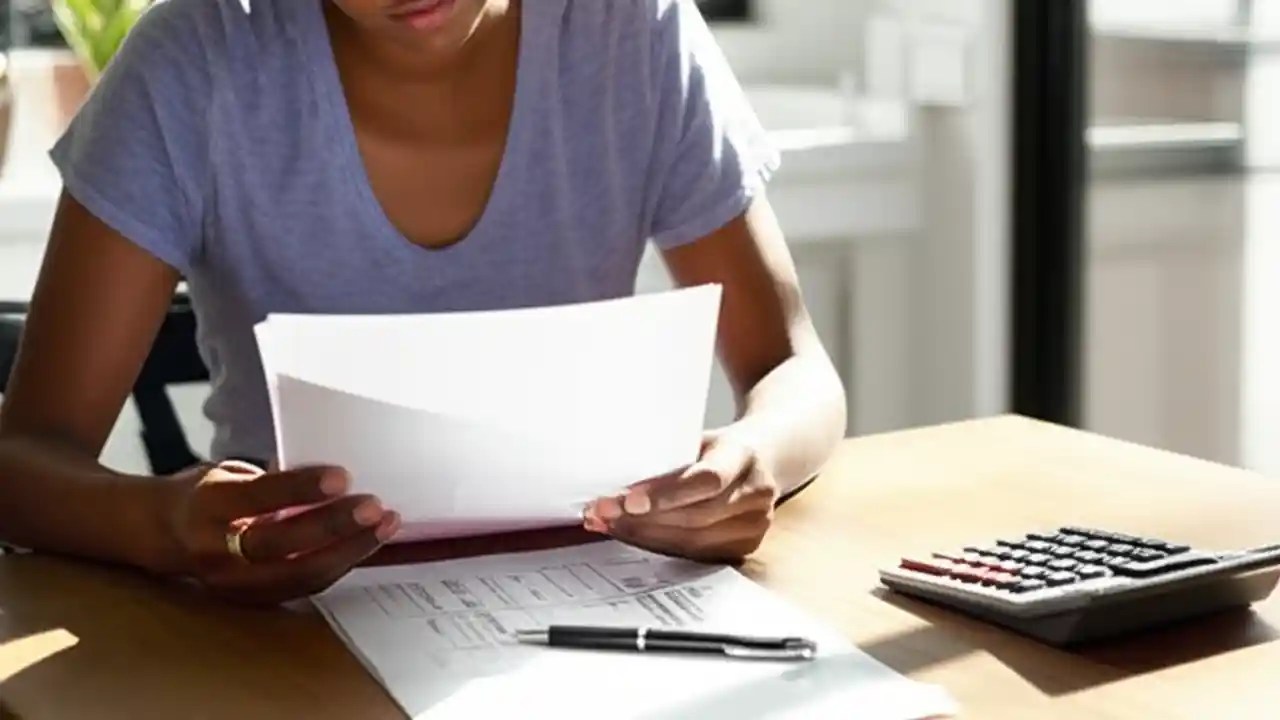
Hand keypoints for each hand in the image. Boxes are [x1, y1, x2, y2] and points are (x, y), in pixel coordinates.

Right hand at [162, 460, 399, 603]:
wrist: (161, 534)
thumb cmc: (206, 494)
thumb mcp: (229, 473)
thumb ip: (271, 479)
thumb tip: (330, 477)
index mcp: (207, 505)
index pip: (258, 498)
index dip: (301, 489)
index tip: (342, 476)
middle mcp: (216, 549)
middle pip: (280, 543)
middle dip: (333, 525)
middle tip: (374, 507)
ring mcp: (233, 582)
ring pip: (298, 574)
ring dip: (349, 551)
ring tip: (384, 525)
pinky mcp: (251, 600)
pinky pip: (303, 587)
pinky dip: (338, 565)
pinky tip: (365, 544)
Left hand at [584, 434, 778, 561]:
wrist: (765, 457)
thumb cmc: (719, 446)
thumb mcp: (700, 437)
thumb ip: (668, 455)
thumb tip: (611, 474)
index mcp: (744, 455)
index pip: (707, 480)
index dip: (666, 494)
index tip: (627, 500)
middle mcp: (756, 493)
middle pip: (694, 516)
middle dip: (641, 518)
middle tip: (602, 512)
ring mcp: (755, 525)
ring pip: (691, 540)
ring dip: (642, 534)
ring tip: (607, 523)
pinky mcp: (745, 547)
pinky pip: (694, 553)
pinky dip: (658, 544)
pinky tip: (631, 534)